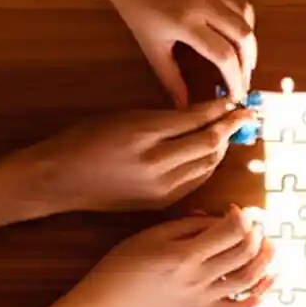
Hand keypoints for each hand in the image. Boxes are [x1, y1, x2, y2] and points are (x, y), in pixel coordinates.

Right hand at [7, 102, 252, 214]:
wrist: (60, 180)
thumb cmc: (87, 140)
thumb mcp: (127, 117)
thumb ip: (168, 117)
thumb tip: (205, 113)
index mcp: (145, 134)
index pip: (197, 121)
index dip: (221, 111)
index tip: (238, 103)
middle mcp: (156, 164)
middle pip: (208, 145)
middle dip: (230, 129)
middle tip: (245, 117)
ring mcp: (160, 188)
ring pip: (207, 165)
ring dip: (222, 148)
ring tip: (230, 132)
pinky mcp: (160, 204)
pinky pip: (196, 182)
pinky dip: (208, 166)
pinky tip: (211, 154)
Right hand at [79, 210, 274, 306]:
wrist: (111, 304)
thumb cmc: (125, 263)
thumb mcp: (153, 234)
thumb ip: (190, 224)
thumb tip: (222, 218)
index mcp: (185, 254)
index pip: (231, 231)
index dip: (242, 216)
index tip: (238, 209)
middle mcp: (199, 277)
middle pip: (245, 252)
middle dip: (257, 233)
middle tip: (255, 224)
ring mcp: (204, 298)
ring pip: (249, 279)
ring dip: (266, 259)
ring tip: (269, 244)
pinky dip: (260, 294)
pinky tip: (270, 279)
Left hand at [102, 0, 256, 104]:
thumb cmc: (136, 7)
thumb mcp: (151, 46)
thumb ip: (171, 78)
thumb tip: (184, 107)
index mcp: (186, 23)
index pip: (223, 56)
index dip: (235, 79)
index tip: (236, 95)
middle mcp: (206, 4)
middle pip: (244, 38)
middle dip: (249, 63)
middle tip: (244, 81)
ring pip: (248, 19)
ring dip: (251, 44)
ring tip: (245, 61)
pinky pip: (243, 3)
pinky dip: (247, 23)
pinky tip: (240, 36)